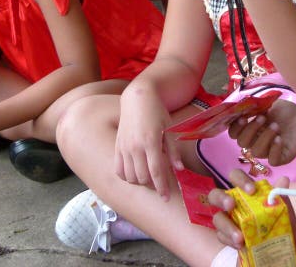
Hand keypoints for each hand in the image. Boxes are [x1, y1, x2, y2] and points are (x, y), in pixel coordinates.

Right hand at [115, 83, 182, 198]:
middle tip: (160, 182)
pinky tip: (135, 173)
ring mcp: (124, 147)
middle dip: (152, 185)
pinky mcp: (117, 146)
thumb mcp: (169, 128)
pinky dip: (126, 176)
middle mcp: (135, 146)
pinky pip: (118, 170)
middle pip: (142, 177)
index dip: (162, 187)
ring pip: (130, 176)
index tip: (166, 197)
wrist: (137, 98)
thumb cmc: (157, 112)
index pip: (156, 172)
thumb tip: (179, 169)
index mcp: (151, 142)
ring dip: (140, 181)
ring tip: (148, 177)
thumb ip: (173, 150)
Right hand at [209, 169, 291, 248]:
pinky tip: (241, 245)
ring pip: (217, 218)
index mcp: (244, 191)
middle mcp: (232, 203)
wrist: (278, 243)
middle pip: (215, 195)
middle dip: (221, 198)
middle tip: (231, 205)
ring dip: (227, 227)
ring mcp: (227, 220)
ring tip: (240, 237)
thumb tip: (284, 180)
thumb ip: (279, 194)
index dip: (240, 180)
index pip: (235, 177)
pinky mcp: (226, 237)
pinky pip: (221, 236)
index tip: (252, 190)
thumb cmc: (276, 218)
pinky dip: (230, 240)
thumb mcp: (281, 207)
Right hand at [228, 100, 295, 165]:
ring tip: (276, 126)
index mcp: (251, 129)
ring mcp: (269, 151)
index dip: (235, 127)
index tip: (243, 117)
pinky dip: (274, 149)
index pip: (235, 134)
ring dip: (264, 137)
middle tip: (262, 118)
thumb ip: (254, 106)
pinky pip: (272, 160)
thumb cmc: (286, 112)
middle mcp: (257, 141)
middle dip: (250, 130)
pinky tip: (280, 139)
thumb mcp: (269, 104)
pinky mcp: (282, 157)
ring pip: (257, 152)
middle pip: (242, 143)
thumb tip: (240, 105)